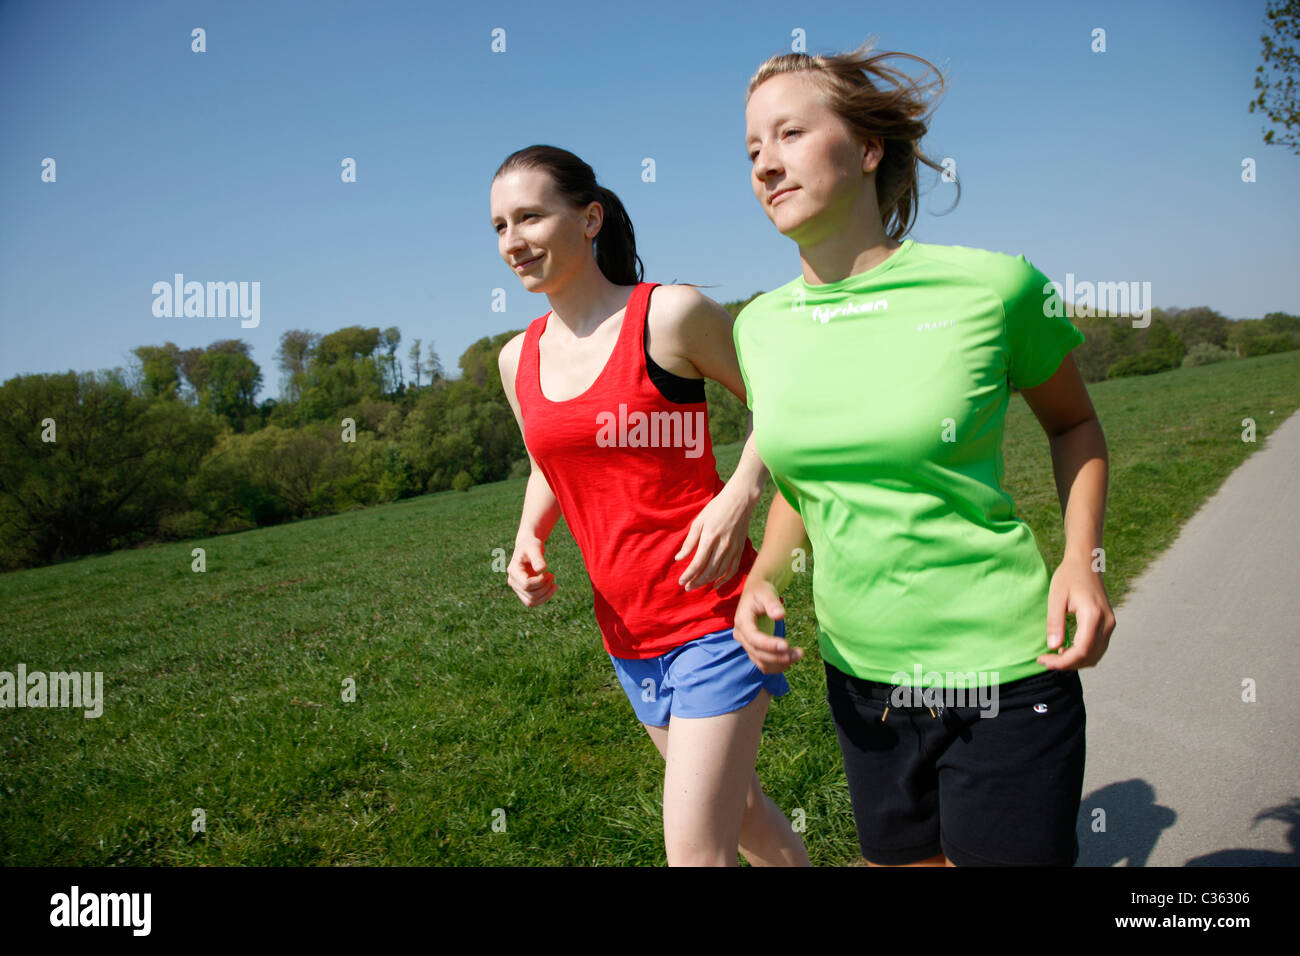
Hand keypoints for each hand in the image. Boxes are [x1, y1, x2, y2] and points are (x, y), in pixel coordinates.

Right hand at [507, 536, 556, 606]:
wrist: (528, 547)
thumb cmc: (531, 545)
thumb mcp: (535, 547)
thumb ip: (537, 557)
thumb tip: (541, 569)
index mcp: (513, 570)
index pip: (526, 584)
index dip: (540, 581)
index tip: (548, 572)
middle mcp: (513, 581)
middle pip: (530, 594)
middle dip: (545, 587)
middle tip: (552, 575)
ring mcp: (517, 587)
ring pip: (531, 601)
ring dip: (546, 594)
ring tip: (553, 583)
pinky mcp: (523, 591)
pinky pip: (533, 602)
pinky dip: (544, 598)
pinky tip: (553, 588)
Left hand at [676, 485, 755, 590]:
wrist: (740, 501)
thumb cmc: (716, 508)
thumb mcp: (699, 521)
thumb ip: (689, 542)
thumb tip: (679, 558)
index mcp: (709, 538)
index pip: (697, 563)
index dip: (688, 575)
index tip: (681, 582)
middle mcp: (722, 546)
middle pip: (708, 571)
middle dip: (696, 581)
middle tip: (687, 587)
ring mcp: (733, 549)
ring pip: (719, 572)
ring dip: (707, 581)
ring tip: (697, 585)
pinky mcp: (740, 550)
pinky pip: (733, 569)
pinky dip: (725, 579)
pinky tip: (716, 585)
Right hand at [733, 577, 802, 673]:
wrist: (756, 594)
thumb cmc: (761, 591)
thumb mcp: (766, 593)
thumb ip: (772, 603)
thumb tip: (780, 615)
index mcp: (742, 621)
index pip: (753, 638)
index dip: (768, 644)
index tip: (786, 645)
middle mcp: (741, 635)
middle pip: (758, 653)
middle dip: (778, 656)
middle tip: (799, 653)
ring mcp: (747, 644)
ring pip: (761, 662)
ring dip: (780, 663)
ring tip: (798, 655)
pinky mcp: (754, 649)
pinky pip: (764, 664)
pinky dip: (777, 665)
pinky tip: (791, 659)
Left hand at [1038, 551, 1116, 668]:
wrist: (1086, 564)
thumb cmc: (1068, 577)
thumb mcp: (1056, 597)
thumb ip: (1055, 623)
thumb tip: (1053, 647)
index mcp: (1093, 616)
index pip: (1081, 650)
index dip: (1062, 662)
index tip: (1042, 659)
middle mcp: (1107, 623)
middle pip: (1089, 657)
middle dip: (1067, 664)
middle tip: (1044, 660)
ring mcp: (1110, 625)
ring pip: (1095, 656)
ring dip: (1075, 661)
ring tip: (1053, 656)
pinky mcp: (1108, 624)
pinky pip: (1097, 648)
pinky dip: (1082, 654)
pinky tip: (1066, 649)